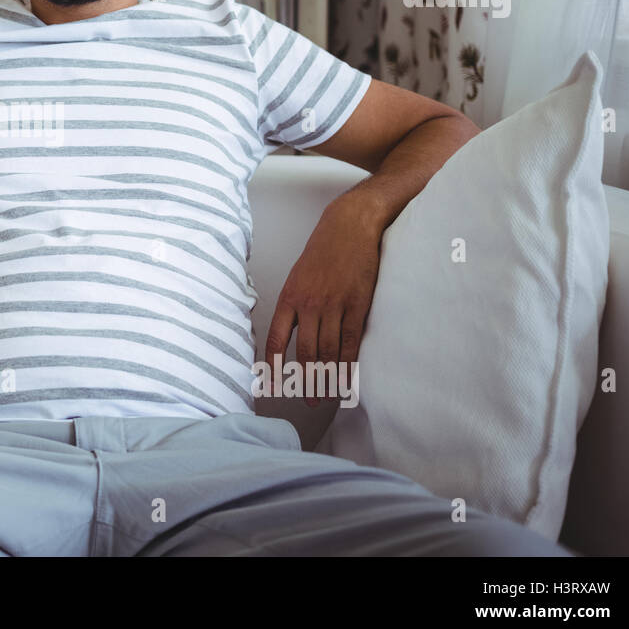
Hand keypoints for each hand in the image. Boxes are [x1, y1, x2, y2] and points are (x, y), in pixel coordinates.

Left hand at [263, 194, 383, 406]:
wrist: (350, 226)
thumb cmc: (323, 249)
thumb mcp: (298, 274)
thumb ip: (294, 303)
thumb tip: (289, 330)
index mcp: (289, 296)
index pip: (276, 338)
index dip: (273, 365)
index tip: (271, 385)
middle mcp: (309, 304)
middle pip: (304, 352)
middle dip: (305, 380)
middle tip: (307, 402)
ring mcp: (334, 306)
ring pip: (328, 352)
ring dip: (326, 379)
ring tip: (325, 398)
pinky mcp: (357, 306)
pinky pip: (350, 343)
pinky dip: (347, 365)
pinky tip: (345, 379)